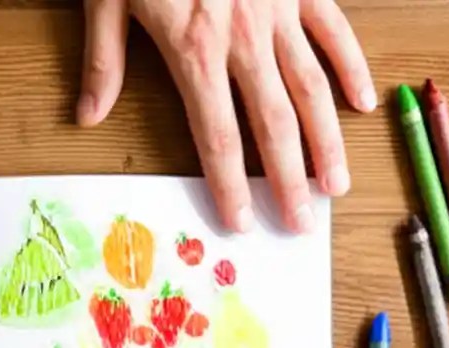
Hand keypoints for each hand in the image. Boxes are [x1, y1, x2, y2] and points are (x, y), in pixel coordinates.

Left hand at [78, 0, 375, 233]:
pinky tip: (362, 104)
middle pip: (272, 125)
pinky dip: (350, 67)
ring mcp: (279, 11)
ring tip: (335, 187)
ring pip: (312, 88)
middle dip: (286, 182)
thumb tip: (86, 117)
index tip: (240, 221)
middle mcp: (243, 38)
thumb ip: (103, 60)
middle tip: (300, 225)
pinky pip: (335, 30)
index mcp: (193, 50)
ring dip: (326, 142)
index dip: (229, 183)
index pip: (215, 135)